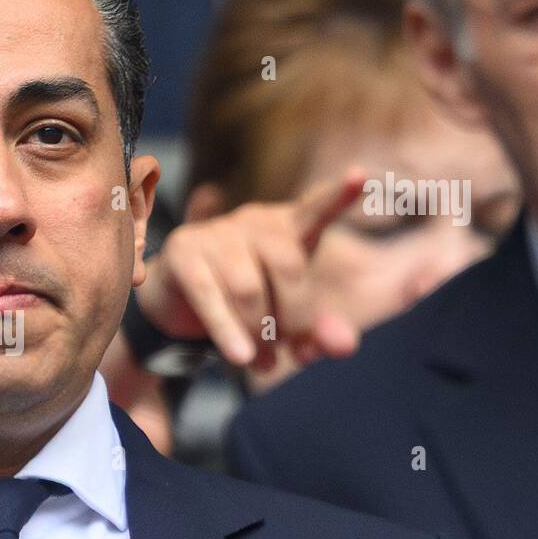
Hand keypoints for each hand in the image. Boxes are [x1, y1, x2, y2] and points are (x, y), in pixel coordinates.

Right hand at [136, 171, 365, 371]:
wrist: (178, 302)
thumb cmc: (243, 304)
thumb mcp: (285, 321)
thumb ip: (319, 333)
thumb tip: (345, 346)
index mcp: (287, 229)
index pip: (317, 209)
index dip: (338, 195)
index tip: (359, 176)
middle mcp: (253, 221)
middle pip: (287, 264)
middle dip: (293, 317)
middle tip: (288, 350)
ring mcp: (216, 232)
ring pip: (248, 287)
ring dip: (257, 333)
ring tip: (260, 362)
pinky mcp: (183, 250)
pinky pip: (209, 295)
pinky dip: (226, 330)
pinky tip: (239, 357)